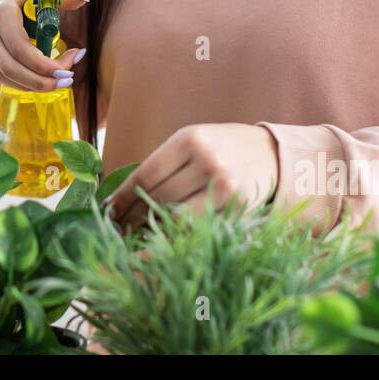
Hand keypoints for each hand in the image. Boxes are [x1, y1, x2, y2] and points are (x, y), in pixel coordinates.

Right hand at [0, 0, 88, 91]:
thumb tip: (83, 0)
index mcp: (0, 14)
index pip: (19, 47)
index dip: (42, 63)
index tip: (67, 68)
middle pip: (13, 68)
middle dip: (43, 80)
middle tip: (68, 79)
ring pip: (11, 78)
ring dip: (40, 84)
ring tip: (63, 79)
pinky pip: (9, 81)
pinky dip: (30, 83)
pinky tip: (47, 78)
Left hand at [105, 123, 279, 231]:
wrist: (270, 154)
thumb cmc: (220, 148)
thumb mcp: (192, 142)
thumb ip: (163, 164)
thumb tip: (123, 197)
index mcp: (189, 139)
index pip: (145, 174)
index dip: (123, 197)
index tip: (108, 211)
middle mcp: (207, 160)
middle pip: (159, 198)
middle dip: (133, 217)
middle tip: (117, 229)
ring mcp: (224, 186)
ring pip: (177, 217)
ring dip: (152, 230)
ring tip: (135, 236)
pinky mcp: (238, 207)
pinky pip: (199, 227)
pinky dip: (178, 236)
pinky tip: (164, 240)